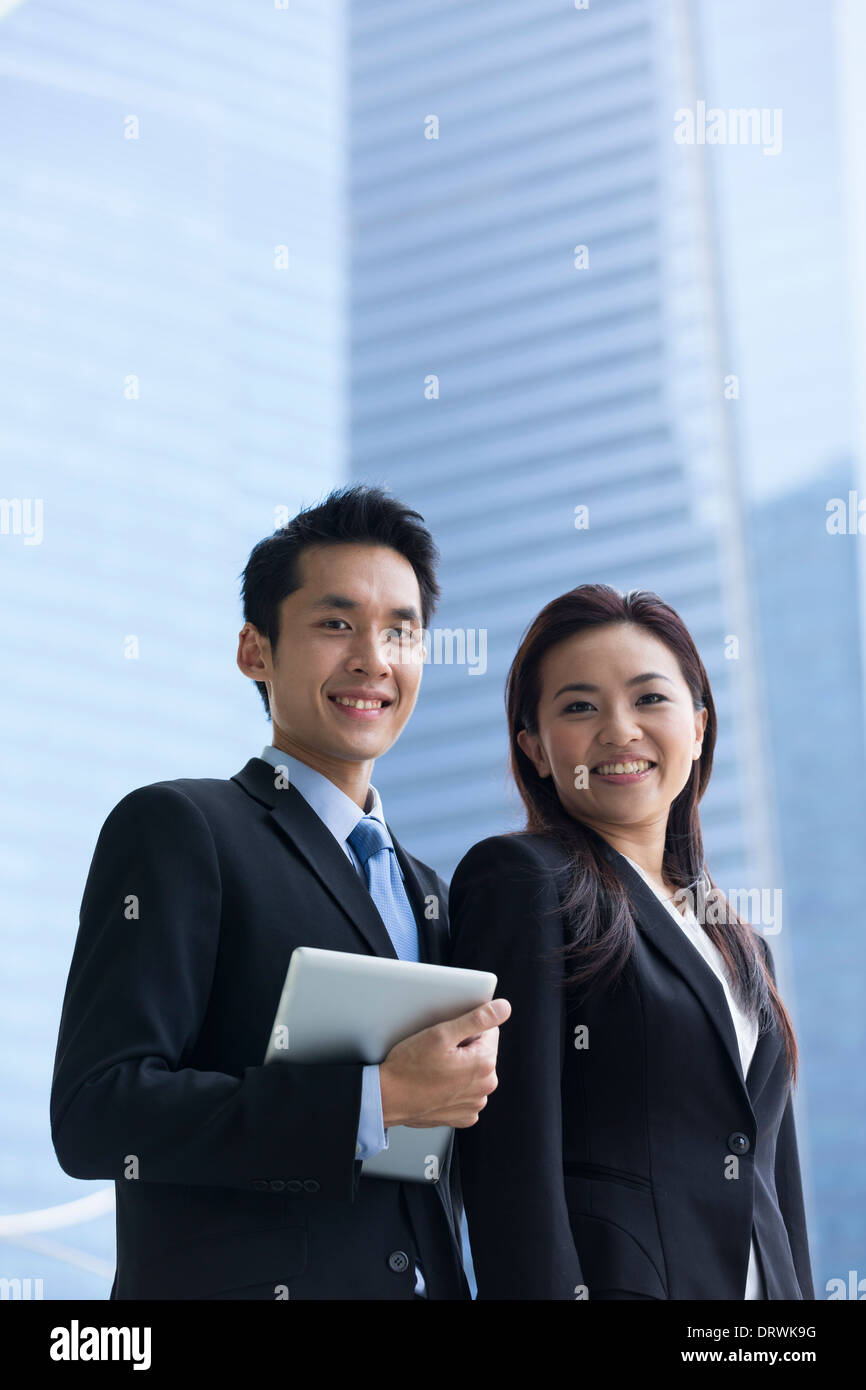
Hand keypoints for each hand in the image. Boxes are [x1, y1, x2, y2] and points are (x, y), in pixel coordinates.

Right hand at [379, 998, 510, 1128]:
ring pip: (474, 1072)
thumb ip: (477, 1019)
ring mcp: (475, 1105)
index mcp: (484, 1064)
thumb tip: (504, 1008)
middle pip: (482, 1052)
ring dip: (460, 1068)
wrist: (387, 1098)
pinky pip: (466, 1093)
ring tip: (435, 1069)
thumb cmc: (408, 1068)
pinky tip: (437, 1085)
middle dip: (464, 1048)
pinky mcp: (463, 1116)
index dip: (466, 1029)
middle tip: (438, 1053)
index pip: (489, 1031)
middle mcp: (485, 1087)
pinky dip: (454, 1087)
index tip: (447, 1037)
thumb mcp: (441, 1034)